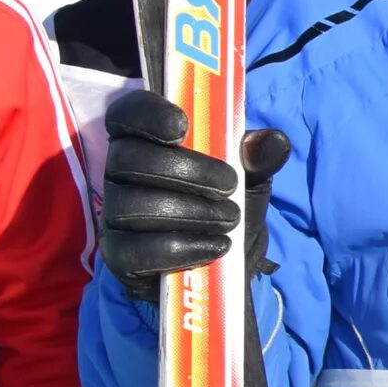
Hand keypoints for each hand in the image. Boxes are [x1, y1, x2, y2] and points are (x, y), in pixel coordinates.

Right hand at [99, 91, 286, 291]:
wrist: (224, 272)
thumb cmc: (228, 212)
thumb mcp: (252, 183)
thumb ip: (259, 160)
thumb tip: (273, 141)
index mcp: (146, 144)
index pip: (124, 115)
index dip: (145, 114)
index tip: (182, 127)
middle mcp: (120, 176)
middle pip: (128, 159)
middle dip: (186, 170)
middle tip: (229, 186)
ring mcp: (114, 217)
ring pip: (133, 205)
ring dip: (192, 212)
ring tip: (229, 220)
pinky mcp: (118, 257)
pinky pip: (136, 250)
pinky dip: (183, 248)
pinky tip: (216, 246)